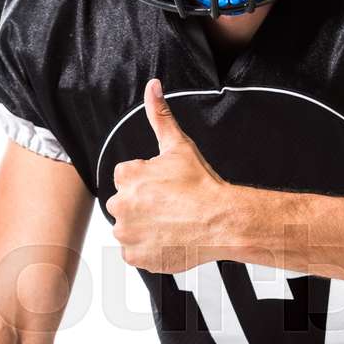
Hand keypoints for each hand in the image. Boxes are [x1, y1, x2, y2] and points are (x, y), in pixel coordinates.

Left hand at [104, 78, 231, 272]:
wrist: (221, 222)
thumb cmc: (202, 186)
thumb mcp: (178, 146)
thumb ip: (160, 115)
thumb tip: (152, 87)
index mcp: (127, 177)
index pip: (126, 178)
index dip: (147, 182)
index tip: (165, 188)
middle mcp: (122, 205)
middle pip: (124, 204)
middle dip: (142, 205)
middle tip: (170, 207)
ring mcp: (128, 234)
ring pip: (128, 229)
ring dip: (143, 228)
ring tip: (171, 223)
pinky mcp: (136, 256)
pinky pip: (134, 253)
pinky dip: (148, 249)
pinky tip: (168, 239)